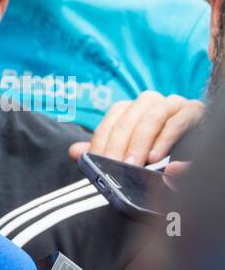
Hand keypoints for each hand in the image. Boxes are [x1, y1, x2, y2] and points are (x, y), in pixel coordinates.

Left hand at [69, 91, 202, 165]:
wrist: (196, 141)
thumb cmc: (158, 148)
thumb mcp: (129, 152)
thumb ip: (103, 151)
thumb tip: (73, 151)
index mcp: (130, 109)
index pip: (110, 121)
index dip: (101, 142)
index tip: (96, 162)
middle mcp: (149, 102)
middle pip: (128, 119)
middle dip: (119, 145)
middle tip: (115, 167)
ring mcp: (172, 103)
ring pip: (152, 116)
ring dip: (141, 142)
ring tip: (135, 164)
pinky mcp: (193, 110)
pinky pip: (178, 121)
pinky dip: (165, 139)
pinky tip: (157, 157)